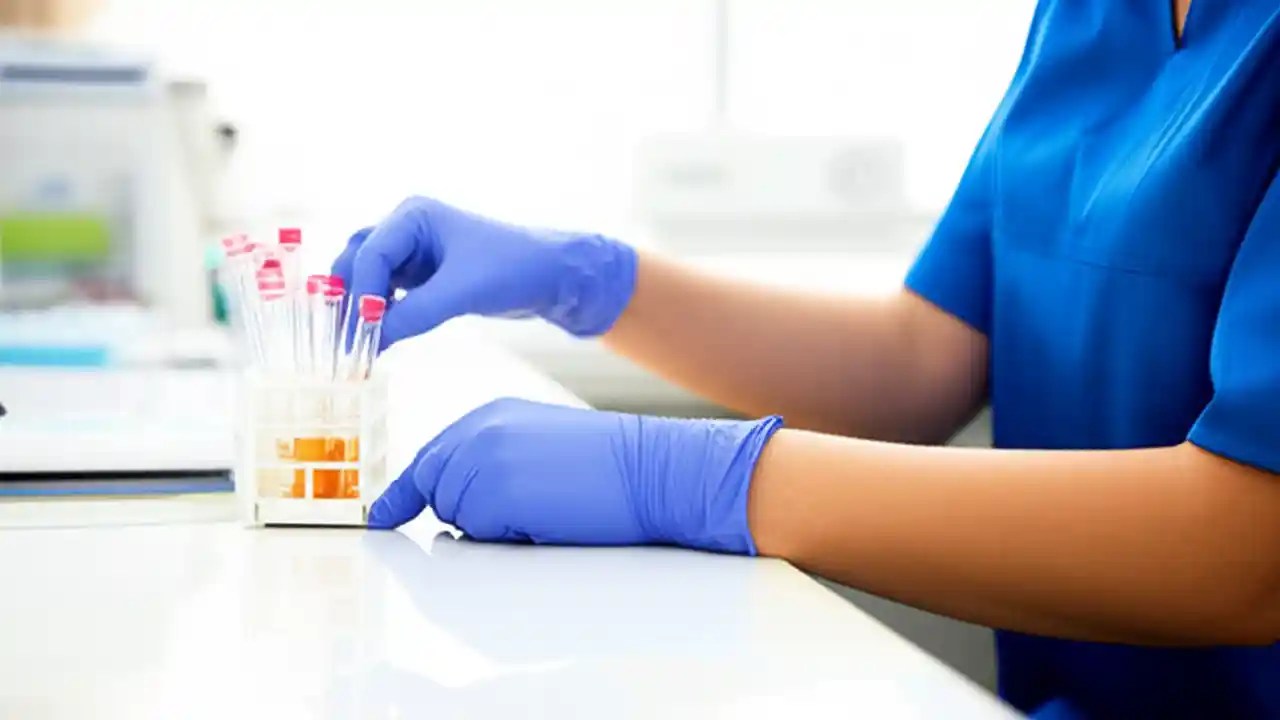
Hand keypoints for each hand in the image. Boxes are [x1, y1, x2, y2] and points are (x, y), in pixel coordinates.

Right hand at [332, 196, 636, 349]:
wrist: (552, 277)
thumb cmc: (515, 268)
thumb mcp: (463, 291)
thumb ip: (415, 314)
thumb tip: (373, 341)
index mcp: (414, 215)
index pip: (371, 253)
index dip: (361, 292)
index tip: (359, 329)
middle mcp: (408, 228)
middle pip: (359, 261)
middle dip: (350, 298)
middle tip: (343, 337)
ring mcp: (414, 252)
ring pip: (370, 279)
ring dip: (361, 308)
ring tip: (355, 344)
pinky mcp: (424, 276)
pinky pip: (389, 295)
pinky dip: (380, 315)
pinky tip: (378, 340)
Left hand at [366, 398, 782, 554]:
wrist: (652, 468)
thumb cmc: (610, 464)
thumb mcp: (539, 442)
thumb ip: (490, 459)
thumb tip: (456, 505)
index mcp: (488, 416)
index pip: (431, 459)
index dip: (405, 493)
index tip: (382, 514)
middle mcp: (476, 433)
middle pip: (438, 493)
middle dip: (471, 513)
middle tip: (534, 505)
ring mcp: (479, 463)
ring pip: (457, 518)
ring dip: (492, 527)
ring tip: (547, 506)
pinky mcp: (491, 496)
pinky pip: (479, 536)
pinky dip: (508, 538)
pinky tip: (548, 518)